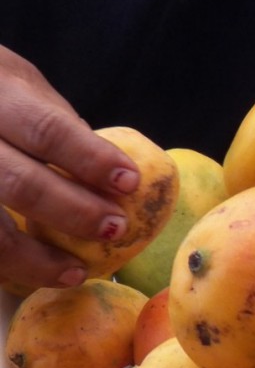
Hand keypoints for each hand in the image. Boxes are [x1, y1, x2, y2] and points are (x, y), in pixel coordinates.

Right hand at [0, 46, 138, 290]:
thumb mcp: (25, 92)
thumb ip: (59, 126)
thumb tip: (113, 175)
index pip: (47, 130)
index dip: (91, 160)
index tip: (130, 183)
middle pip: (17, 182)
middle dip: (72, 212)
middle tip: (114, 229)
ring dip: (35, 257)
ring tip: (75, 272)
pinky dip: (8, 266)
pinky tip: (36, 275)